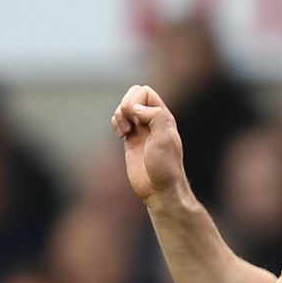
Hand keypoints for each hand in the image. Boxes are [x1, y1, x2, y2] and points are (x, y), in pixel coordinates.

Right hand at [111, 84, 187, 206]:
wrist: (159, 190)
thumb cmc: (165, 167)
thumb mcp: (165, 140)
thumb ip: (155, 117)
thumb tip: (136, 108)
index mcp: (163, 117)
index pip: (145, 92)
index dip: (136, 101)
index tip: (138, 120)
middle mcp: (151, 120)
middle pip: (133, 95)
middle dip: (125, 104)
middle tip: (129, 123)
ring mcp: (140, 129)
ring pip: (124, 107)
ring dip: (119, 114)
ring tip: (125, 131)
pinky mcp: (130, 140)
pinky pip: (119, 121)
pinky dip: (115, 123)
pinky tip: (120, 135)